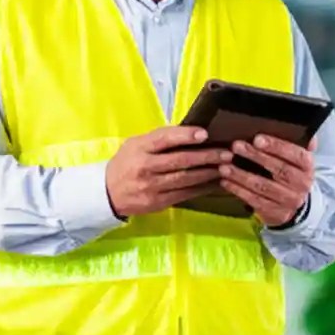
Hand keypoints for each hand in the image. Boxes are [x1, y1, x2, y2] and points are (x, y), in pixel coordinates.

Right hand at [105, 126, 232, 217]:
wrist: (107, 192)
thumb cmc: (127, 162)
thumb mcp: (136, 144)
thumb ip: (159, 139)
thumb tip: (191, 131)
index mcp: (140, 148)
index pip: (164, 139)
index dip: (185, 135)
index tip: (205, 133)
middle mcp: (145, 167)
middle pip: (180, 161)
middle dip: (206, 156)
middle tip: (226, 153)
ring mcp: (152, 187)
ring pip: (185, 179)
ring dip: (208, 173)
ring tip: (226, 167)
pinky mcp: (158, 202)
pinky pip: (184, 194)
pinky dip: (202, 188)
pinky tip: (215, 183)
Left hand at [220, 134, 316, 226]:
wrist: (295, 204)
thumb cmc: (291, 172)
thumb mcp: (297, 158)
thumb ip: (297, 141)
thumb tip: (298, 125)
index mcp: (307, 166)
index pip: (296, 154)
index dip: (277, 146)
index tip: (257, 139)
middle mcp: (302, 184)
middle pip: (279, 169)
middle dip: (255, 156)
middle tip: (236, 147)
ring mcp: (290, 200)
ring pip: (263, 186)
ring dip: (241, 176)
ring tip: (224, 166)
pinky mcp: (276, 213)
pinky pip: (255, 200)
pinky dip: (238, 191)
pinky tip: (226, 182)